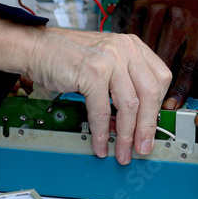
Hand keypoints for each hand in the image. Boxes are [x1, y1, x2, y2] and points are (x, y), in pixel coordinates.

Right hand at [0, 18, 170, 163]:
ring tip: (123, 152)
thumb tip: (137, 118)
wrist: (36, 48)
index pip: (161, 78)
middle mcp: (125, 49)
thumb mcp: (106, 59)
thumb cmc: (67, 57)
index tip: (153, 125)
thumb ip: (124, 80)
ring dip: (127, 135)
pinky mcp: (92, 72)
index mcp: (133, 45)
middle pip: (150, 94)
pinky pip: (102, 110)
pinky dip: (103, 132)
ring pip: (129, 105)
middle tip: (144, 148)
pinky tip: (101, 144)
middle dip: (148, 127)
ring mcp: (109, 59)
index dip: (159, 105)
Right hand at [113, 0, 197, 109]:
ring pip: (146, 51)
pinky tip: (138, 55)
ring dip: (145, 66)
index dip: (179, 89)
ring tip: (145, 76)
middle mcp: (180, 17)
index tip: (171, 105)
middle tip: (156, 95)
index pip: (189, 66)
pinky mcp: (141, 6)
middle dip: (160, 81)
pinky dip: (134, 49)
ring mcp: (158, 9)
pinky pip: (133, 37)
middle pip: (164, 60)